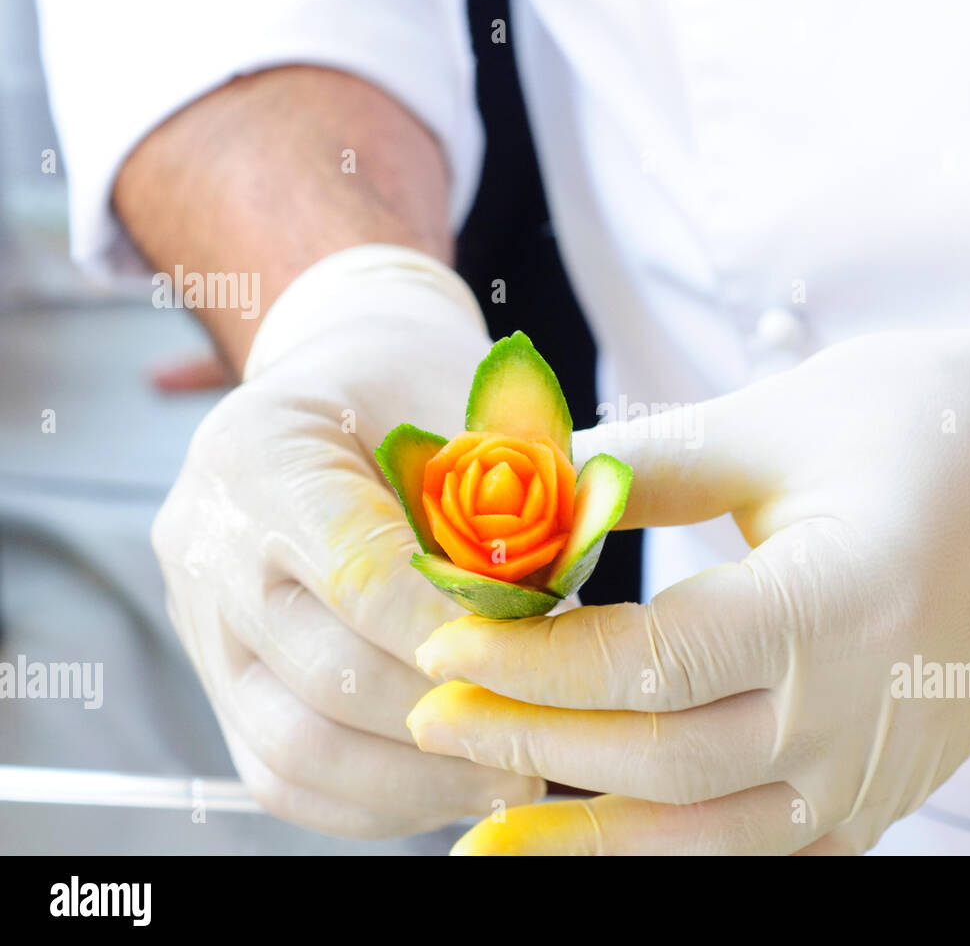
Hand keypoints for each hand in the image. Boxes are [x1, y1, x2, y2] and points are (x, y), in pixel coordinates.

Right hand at [153, 246, 544, 836]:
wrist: (338, 387)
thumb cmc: (413, 389)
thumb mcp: (465, 407)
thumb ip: (504, 503)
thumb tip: (554, 624)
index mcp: (260, 452)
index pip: (356, 572)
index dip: (452, 630)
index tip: (538, 659)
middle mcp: (207, 543)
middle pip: (324, 675)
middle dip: (446, 715)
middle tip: (541, 733)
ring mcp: (200, 624)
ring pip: (296, 748)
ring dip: (415, 779)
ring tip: (510, 773)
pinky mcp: (218, 684)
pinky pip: (282, 776)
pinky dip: (374, 798)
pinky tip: (451, 784)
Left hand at [408, 281, 969, 853]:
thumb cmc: (930, 423)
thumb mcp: (780, 423)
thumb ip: (647, 463)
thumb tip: (526, 492)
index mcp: (836, 606)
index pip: (648, 664)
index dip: (532, 662)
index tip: (444, 645)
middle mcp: (862, 714)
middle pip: (659, 761)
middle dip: (532, 742)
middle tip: (434, 716)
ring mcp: (880, 769)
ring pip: (705, 835)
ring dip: (587, 831)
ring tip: (486, 827)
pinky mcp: (887, 788)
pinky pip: (763, 845)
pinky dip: (675, 848)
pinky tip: (605, 834)